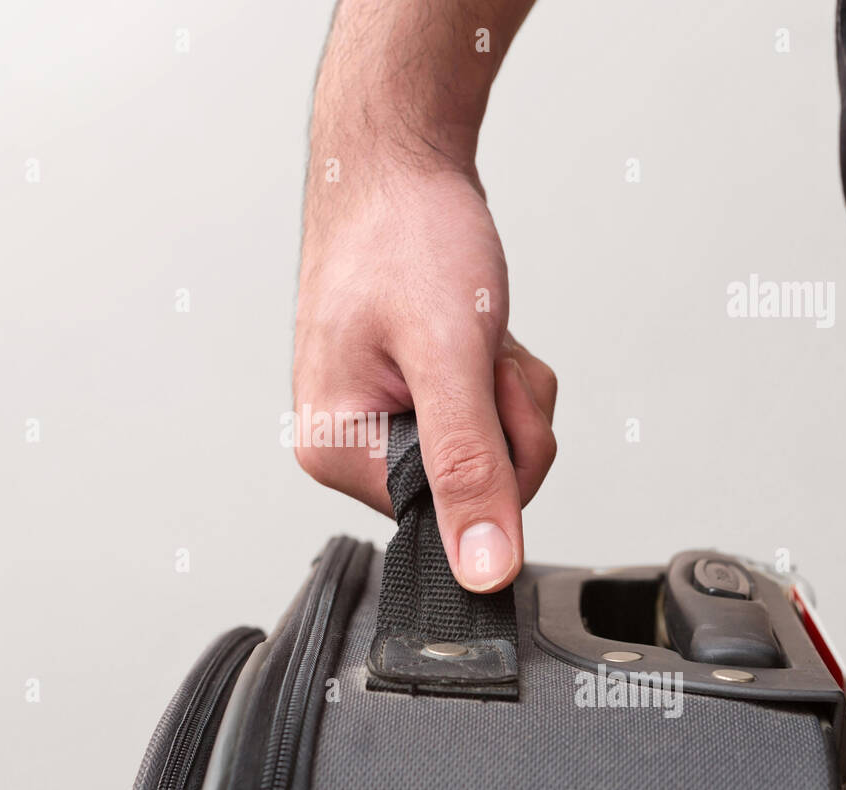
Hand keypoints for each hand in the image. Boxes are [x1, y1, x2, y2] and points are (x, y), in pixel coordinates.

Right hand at [294, 161, 556, 591]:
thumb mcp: (451, 357)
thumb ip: (468, 469)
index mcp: (338, 453)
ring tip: (471, 326)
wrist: (396, 161)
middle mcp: (349, 446)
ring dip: (506, 388)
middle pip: (478, 484)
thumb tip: (482, 571)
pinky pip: (484, 416)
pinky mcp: (407, 396)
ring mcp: (379, 421)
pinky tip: (472, 326)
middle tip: (480, 346)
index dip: (497, 457)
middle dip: (507, 414)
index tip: (481, 383)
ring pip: (492, 449)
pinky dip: (498, 372)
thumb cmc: (404, 236)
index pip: (454, 518)